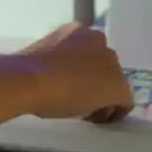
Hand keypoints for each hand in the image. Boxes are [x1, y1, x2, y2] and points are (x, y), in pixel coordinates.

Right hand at [18, 23, 133, 122]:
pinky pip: (124, 101)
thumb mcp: (44, 60)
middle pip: (105, 66)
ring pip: (115, 82)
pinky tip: (97, 120)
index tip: (72, 88)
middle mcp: (98, 40)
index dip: (84, 73)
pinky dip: (113, 111)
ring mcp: (111, 62)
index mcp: (76, 32)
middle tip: (79, 99)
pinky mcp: (119, 85)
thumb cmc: (27, 71)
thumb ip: (58, 63)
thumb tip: (59, 79)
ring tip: (86, 111)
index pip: (89, 53)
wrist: (30, 80)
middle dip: (96, 83)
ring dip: (103, 95)